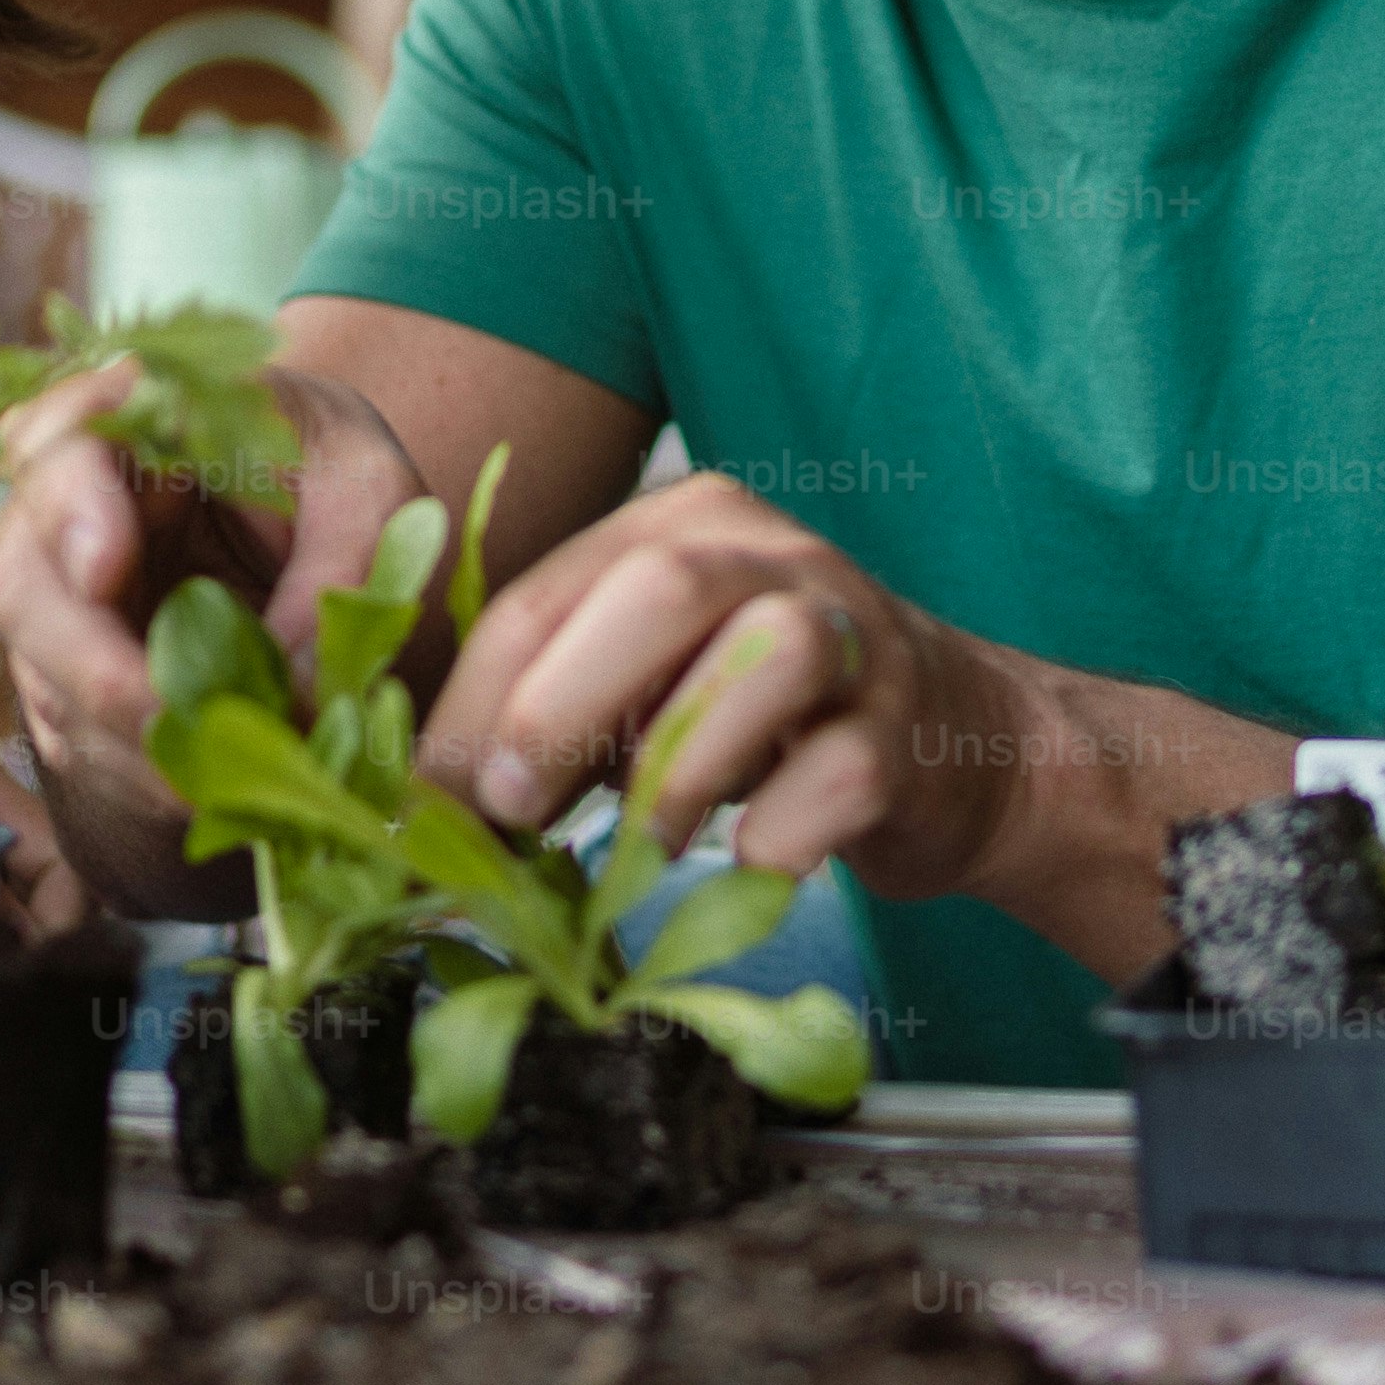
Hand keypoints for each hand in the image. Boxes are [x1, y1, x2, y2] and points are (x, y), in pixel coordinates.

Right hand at [0, 357, 429, 911]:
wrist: (326, 542)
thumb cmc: (344, 486)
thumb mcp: (374, 496)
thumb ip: (341, 567)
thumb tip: (297, 689)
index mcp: (144, 417)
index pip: (66, 437)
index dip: (73, 504)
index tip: (106, 569)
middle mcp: (76, 508)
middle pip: (24, 578)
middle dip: (91, 665)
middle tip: (171, 720)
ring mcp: (64, 599)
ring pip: (43, 673)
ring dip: (128, 737)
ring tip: (226, 776)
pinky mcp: (78, 676)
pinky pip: (80, 735)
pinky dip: (145, 771)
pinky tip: (214, 788)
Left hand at [423, 471, 1024, 897]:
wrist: (961, 746)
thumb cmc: (761, 719)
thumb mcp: (643, 687)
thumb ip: (548, 708)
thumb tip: (423, 802)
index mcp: (677, 526)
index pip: (544, 596)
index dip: (468, 704)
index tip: (422, 801)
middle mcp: (769, 554)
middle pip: (655, 592)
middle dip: (559, 705)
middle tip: (508, 809)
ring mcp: (855, 632)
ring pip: (769, 658)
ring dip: (679, 769)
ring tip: (640, 848)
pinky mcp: (912, 726)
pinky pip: (843, 769)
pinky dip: (784, 826)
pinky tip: (754, 858)